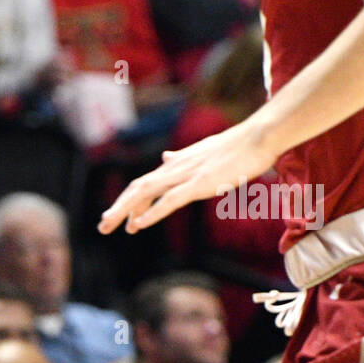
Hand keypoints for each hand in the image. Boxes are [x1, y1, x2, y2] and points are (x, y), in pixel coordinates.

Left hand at [98, 117, 279, 234]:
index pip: (146, 183)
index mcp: (177, 164)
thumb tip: (165, 157)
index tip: (120, 217)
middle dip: (119, 208)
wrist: (261, 135)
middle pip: (138, 188)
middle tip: (103, 226)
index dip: (130, 200)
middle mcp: (176, 168)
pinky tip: (139, 224)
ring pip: (146, 193)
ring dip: (125, 211)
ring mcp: (186, 175)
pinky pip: (170, 200)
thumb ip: (182, 158)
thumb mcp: (203, 152)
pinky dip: (152, 212)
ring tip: (109, 227)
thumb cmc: (239, 146)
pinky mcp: (200, 183)